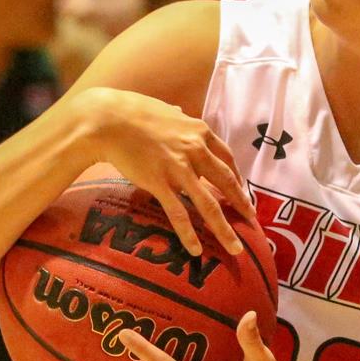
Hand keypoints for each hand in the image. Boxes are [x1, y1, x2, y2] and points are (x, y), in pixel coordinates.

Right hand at [74, 88, 253, 258]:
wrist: (108, 120)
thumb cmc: (134, 111)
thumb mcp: (166, 110)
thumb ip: (178, 115)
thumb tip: (180, 111)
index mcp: (200, 132)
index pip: (227, 158)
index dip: (237, 178)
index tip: (242, 191)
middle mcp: (195, 150)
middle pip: (225, 182)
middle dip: (240, 204)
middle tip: (251, 220)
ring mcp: (179, 168)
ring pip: (208, 204)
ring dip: (224, 229)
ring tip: (236, 248)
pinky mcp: (160, 183)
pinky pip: (179, 213)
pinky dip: (188, 233)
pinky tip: (195, 250)